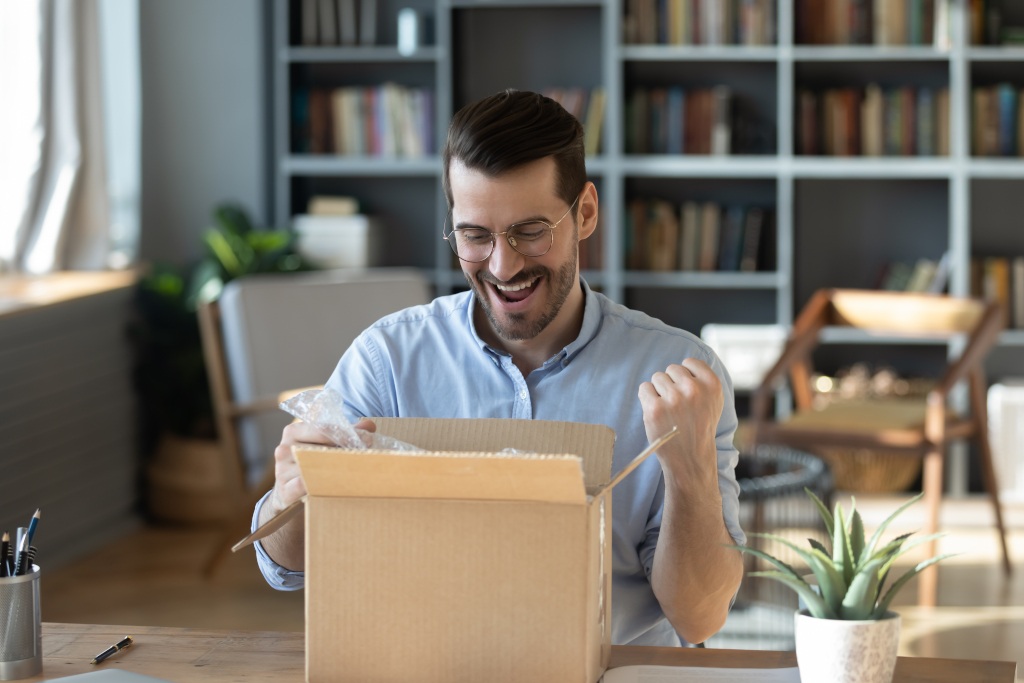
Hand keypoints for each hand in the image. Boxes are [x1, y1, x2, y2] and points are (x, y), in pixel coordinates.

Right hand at [269, 419, 376, 512]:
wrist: (288, 492)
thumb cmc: (310, 462)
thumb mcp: (324, 444)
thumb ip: (346, 433)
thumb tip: (368, 425)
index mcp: (293, 432)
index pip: (321, 428)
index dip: (345, 433)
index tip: (366, 437)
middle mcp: (284, 449)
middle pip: (318, 447)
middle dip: (345, 450)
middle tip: (367, 453)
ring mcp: (282, 471)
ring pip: (312, 468)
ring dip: (336, 470)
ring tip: (355, 470)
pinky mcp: (284, 491)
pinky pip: (304, 486)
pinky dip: (321, 486)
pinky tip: (336, 485)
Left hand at [638, 359, 722, 484]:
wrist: (691, 458)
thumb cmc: (699, 428)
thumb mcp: (713, 401)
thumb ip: (702, 380)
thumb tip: (684, 364)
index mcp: (711, 385)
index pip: (689, 363)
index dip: (685, 375)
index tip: (686, 391)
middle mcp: (693, 389)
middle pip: (671, 369)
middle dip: (671, 383)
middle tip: (677, 405)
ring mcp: (673, 399)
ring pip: (657, 378)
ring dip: (659, 391)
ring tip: (668, 410)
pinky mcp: (655, 409)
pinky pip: (644, 388)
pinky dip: (647, 398)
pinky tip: (657, 411)